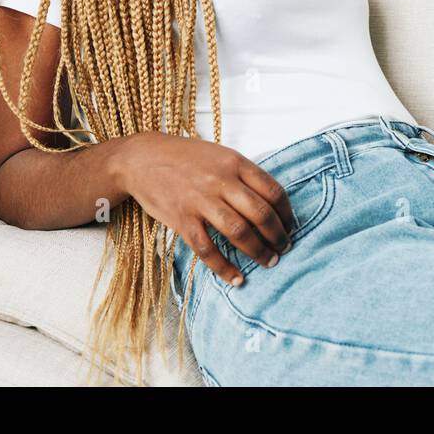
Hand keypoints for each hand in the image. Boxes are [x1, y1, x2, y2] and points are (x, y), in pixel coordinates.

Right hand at [122, 131, 293, 286]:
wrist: (142, 159)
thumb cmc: (186, 157)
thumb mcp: (220, 155)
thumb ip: (244, 175)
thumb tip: (271, 202)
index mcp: (235, 162)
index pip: (273, 191)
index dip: (287, 213)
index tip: (290, 226)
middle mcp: (221, 181)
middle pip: (261, 213)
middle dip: (278, 236)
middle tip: (284, 248)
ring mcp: (201, 201)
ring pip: (239, 232)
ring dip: (259, 252)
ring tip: (269, 262)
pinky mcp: (182, 219)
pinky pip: (207, 249)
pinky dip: (224, 268)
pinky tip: (237, 278)